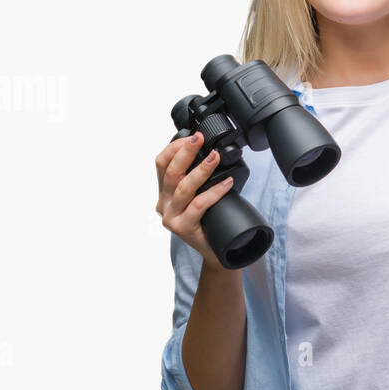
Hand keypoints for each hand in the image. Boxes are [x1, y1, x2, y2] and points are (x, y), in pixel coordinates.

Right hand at [155, 132, 235, 273]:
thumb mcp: (200, 195)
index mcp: (165, 193)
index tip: (192, 136)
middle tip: (200, 139)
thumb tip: (215, 152)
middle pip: (170, 173)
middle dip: (185, 152)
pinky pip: (199, 205)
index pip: (161, 164)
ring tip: (215, 157)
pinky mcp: (183, 228)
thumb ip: (200, 178)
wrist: (218, 252)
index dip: (174, 148)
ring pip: (184, 188)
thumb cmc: (211, 221)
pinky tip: (227, 183)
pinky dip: (214, 192)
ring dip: (201, 169)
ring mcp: (172, 217)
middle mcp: (164, 204)